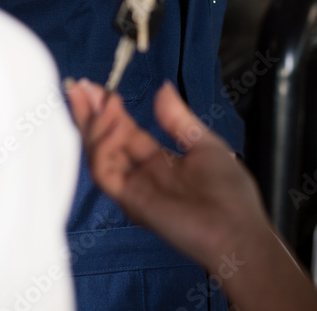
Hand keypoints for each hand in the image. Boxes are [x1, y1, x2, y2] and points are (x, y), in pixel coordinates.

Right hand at [67, 80, 316, 310]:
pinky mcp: (130, 200)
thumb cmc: (229, 193)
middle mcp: (139, 175)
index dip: (108, 109)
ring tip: (105, 100)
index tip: (95, 86)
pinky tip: (115, 123)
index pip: (122, 131)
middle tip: (79, 87)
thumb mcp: (203, 143)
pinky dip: (103, 146)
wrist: (238, 229)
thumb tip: (162, 88)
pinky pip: (104, 172)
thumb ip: (177, 119)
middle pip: (104, 141)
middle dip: (90, 113)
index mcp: (156, 161)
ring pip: (98, 155)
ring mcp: (133, 188)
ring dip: (96, 125)